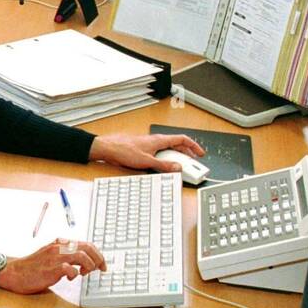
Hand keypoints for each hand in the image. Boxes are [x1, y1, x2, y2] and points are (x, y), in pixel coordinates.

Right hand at [0, 238, 106, 294]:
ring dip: (89, 265)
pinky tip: (71, 278)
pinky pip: (70, 269)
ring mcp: (55, 257)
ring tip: (86, 273)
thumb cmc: (33, 267)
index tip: (101, 263)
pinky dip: (75, 274)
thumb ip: (65, 256)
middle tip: (100, 269)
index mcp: (59, 244)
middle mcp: (58, 248)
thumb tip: (83, 262)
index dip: (97, 253)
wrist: (14, 273)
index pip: (85, 243)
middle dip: (98, 258)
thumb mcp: (50, 256)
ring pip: (81, 255)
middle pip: (87, 247)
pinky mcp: (51, 269)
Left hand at [89, 133, 204, 171]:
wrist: (107, 148)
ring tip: (180, 167)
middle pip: (176, 145)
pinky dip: (166, 158)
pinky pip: (159, 153)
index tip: (200, 153)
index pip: (182, 139)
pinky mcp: (143, 149)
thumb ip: (164, 165)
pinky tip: (164, 166)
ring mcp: (149, 144)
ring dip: (176, 157)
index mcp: (159, 140)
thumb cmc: (123, 150)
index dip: (194, 145)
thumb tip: (178, 168)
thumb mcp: (146, 161)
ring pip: (167, 149)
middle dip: (187, 154)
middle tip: (193, 163)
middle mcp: (155, 140)